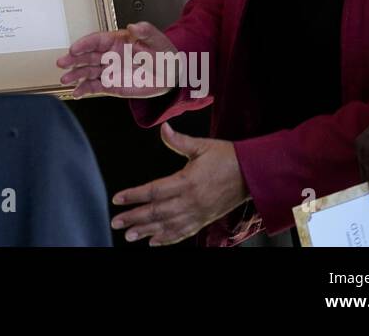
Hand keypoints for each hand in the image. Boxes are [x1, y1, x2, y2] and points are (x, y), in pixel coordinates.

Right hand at [57, 21, 178, 97]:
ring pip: (87, 72)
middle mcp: (109, 55)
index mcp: (116, 41)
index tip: (74, 49)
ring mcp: (108, 71)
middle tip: (62, 63)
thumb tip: (133, 26)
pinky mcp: (111, 85)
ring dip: (75, 75)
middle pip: (86, 56)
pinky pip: (94, 87)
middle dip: (73, 60)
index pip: (96, 41)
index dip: (84, 44)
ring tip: (65, 80)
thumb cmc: (163, 53)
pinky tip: (76, 93)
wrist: (171, 74)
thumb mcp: (157, 39)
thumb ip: (145, 31)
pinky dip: (84, 90)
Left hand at [111, 124, 248, 244]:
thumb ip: (179, 140)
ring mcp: (198, 213)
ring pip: (167, 225)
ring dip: (147, 231)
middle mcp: (191, 201)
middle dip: (134, 217)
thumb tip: (163, 127)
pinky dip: (167, 239)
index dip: (133, 195)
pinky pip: (183, 232)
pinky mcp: (205, 220)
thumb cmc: (227, 157)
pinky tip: (153, 242)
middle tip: (115, 222)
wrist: (253, 175)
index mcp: (187, 181)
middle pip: (157, 212)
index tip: (116, 199)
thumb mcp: (202, 146)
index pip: (154, 191)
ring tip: (129, 235)